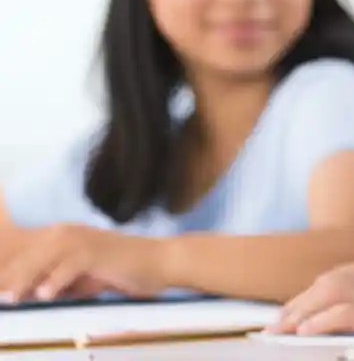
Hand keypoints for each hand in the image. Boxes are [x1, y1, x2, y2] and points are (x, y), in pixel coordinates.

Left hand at [0, 225, 166, 303]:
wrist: (161, 261)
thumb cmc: (124, 270)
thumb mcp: (86, 278)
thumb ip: (60, 282)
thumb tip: (32, 292)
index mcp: (66, 237)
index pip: (31, 254)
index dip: (13, 272)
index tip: (1, 289)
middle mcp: (71, 233)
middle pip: (33, 254)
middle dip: (13, 276)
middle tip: (1, 296)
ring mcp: (86, 240)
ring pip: (47, 257)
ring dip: (27, 277)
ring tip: (12, 297)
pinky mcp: (99, 251)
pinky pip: (72, 264)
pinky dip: (57, 279)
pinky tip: (45, 293)